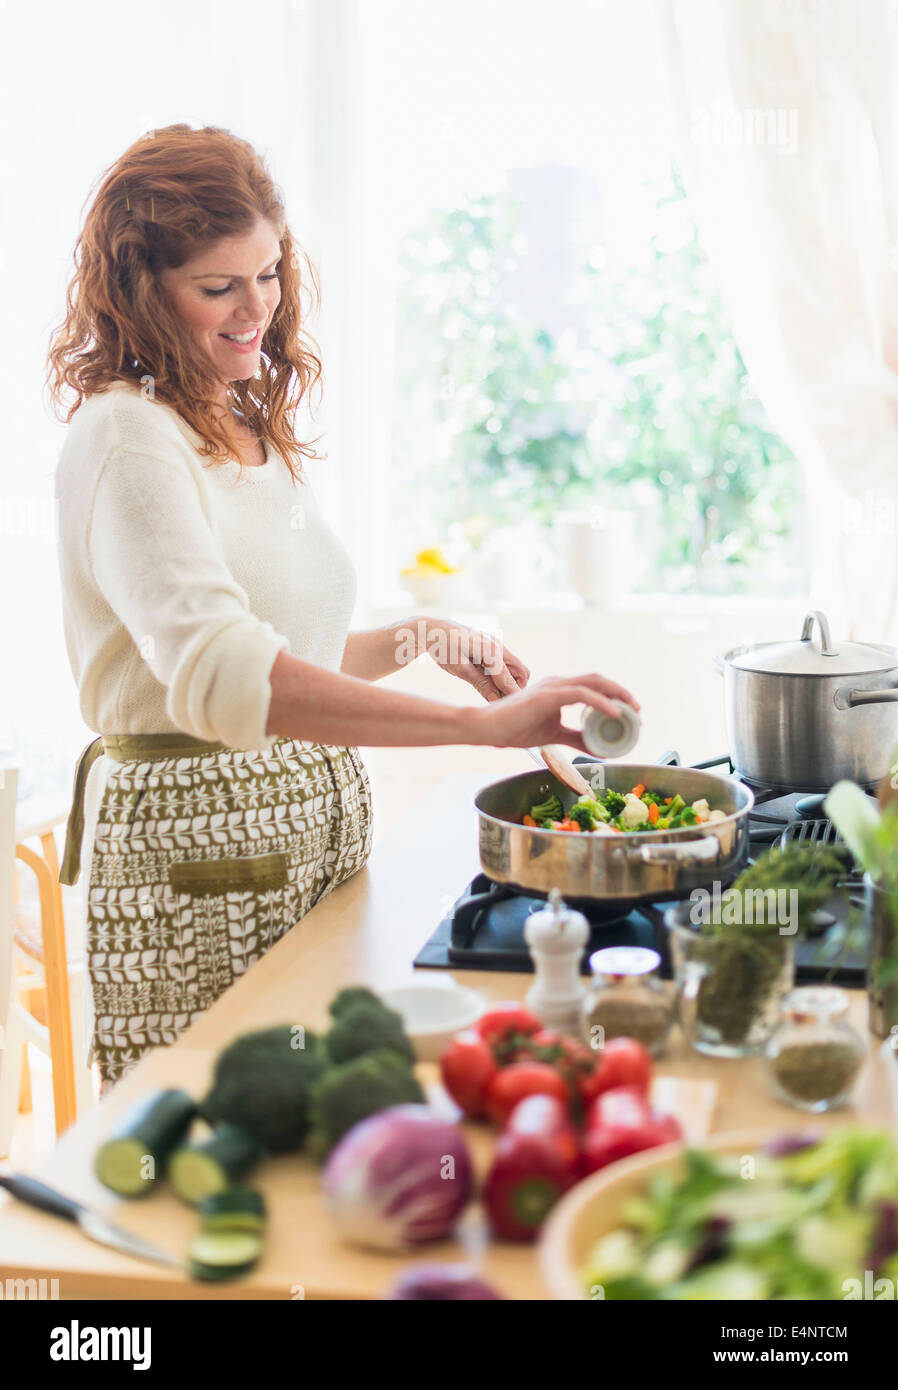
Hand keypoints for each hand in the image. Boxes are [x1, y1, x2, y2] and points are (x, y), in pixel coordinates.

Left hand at [416, 617, 530, 698]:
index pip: (508, 678)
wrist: (434, 631)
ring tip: (493, 695)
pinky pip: (506, 666)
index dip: (510, 696)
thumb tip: (496, 700)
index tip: (508, 711)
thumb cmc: (444, 648)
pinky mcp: (493, 649)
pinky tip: (489, 685)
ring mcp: (497, 646)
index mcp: (490, 650)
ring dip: (509, 683)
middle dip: (515, 689)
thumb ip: (480, 684)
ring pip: (516, 669)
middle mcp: (498, 647)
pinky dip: (503, 678)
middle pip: (521, 673)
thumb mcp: (459, 669)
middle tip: (500, 703)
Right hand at [467, 672, 640, 752]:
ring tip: (633, 711)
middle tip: (638, 711)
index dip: (616, 695)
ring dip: (618, 695)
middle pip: (600, 679)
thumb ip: (575, 737)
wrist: (489, 729)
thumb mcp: (554, 735)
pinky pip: (582, 694)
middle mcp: (559, 683)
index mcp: (560, 689)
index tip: (631, 713)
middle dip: (622, 693)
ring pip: (595, 682)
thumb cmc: (515, 729)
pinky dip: (602, 703)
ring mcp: (554, 687)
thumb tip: (597, 747)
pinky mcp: (549, 695)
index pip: (595, 686)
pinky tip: (615, 713)